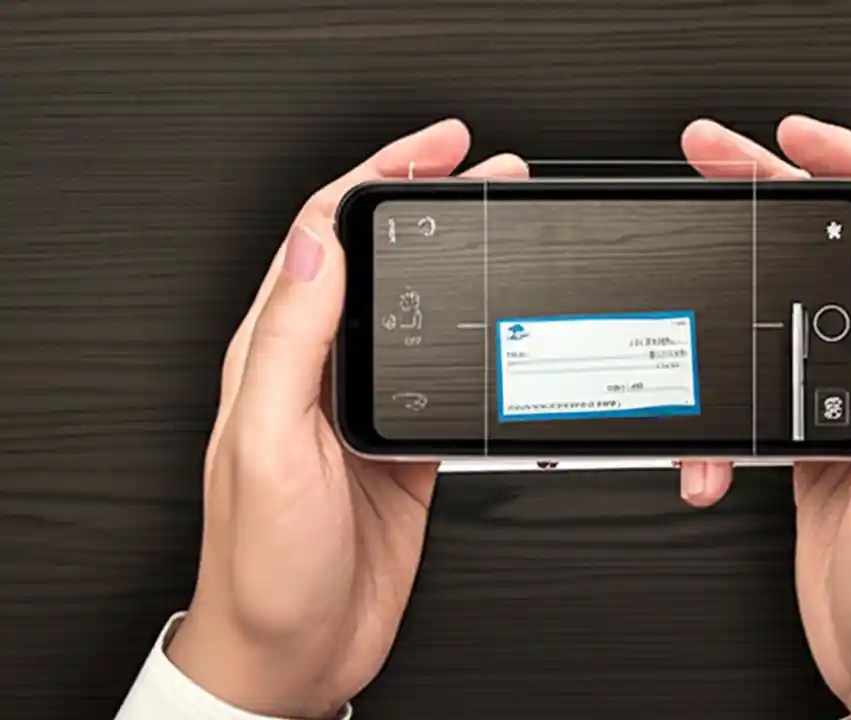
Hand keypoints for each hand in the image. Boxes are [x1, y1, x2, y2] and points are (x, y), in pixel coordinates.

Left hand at [166, 119, 528, 717]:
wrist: (294, 650)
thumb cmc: (264, 562)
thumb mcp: (266, 441)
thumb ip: (288, 341)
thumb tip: (315, 248)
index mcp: (277, 353)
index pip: (325, 235)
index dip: (380, 175)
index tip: (433, 150)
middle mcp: (319, 369)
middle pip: (378, 258)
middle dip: (429, 200)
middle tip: (486, 170)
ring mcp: (365, 405)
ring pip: (415, 306)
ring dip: (457, 258)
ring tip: (500, 222)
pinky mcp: (403, 444)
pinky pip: (444, 373)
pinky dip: (477, 335)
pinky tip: (502, 321)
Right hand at [678, 116, 850, 719]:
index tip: (798, 139)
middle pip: (836, 256)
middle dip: (777, 201)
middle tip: (718, 164)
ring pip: (790, 318)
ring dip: (737, 303)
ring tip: (692, 282)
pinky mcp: (816, 447)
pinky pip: (761, 401)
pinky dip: (724, 421)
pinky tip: (713, 452)